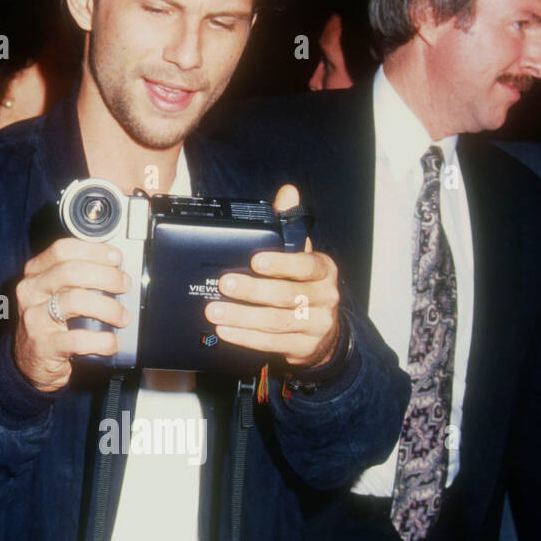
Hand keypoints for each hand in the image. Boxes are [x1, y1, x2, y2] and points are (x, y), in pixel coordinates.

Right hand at [13, 238, 131, 391]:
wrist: (29, 364)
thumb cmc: (49, 324)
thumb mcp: (54, 294)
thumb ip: (75, 279)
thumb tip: (116, 270)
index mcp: (35, 273)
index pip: (62, 250)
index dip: (93, 251)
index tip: (116, 257)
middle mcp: (31, 292)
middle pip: (71, 272)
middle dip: (106, 276)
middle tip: (125, 285)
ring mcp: (35, 318)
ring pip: (76, 301)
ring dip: (108, 308)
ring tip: (123, 317)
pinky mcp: (44, 346)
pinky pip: (78, 339)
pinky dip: (102, 341)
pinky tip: (112, 342)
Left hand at [203, 184, 340, 367]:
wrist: (324, 332)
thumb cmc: (305, 287)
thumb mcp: (301, 257)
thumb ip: (290, 225)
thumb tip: (287, 192)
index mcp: (323, 270)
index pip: (306, 265)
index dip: (281, 264)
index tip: (255, 260)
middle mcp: (325, 298)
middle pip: (286, 295)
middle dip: (252, 291)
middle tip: (224, 284)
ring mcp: (317, 325)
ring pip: (276, 322)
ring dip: (242, 317)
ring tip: (214, 310)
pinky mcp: (304, 348)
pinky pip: (272, 343)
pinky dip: (246, 338)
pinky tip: (226, 331)